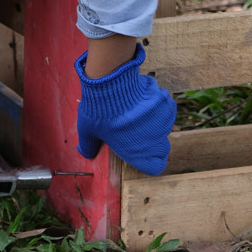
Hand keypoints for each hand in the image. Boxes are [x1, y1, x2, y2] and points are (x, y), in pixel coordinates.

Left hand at [74, 44, 175, 175]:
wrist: (111, 84)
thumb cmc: (98, 111)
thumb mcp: (88, 132)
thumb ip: (88, 145)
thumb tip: (85, 153)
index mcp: (139, 153)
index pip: (156, 166)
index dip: (150, 161)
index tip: (142, 152)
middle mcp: (156, 140)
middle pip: (162, 147)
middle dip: (150, 139)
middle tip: (134, 129)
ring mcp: (164, 121)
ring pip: (163, 125)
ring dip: (152, 120)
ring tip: (134, 110)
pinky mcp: (166, 103)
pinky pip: (164, 107)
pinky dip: (155, 103)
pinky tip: (140, 97)